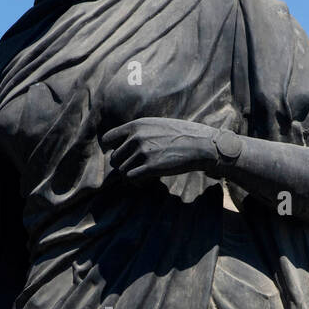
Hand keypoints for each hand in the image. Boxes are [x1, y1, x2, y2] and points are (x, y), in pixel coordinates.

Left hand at [102, 117, 226, 181]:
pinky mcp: (151, 166)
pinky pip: (131, 178)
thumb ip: (139, 132)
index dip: (112, 149)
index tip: (122, 156)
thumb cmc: (181, 136)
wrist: (201, 144)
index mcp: (136, 125)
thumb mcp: (157, 125)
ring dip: (131, 176)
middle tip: (137, 169)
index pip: (108, 139)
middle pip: (114, 159)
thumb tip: (124, 145)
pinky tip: (147, 180)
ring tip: (144, 175)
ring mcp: (144, 152)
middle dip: (123, 166)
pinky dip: (137, 183)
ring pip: (122, 171)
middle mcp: (137, 137)